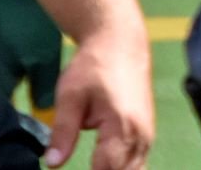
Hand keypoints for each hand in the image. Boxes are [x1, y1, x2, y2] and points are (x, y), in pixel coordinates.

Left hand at [45, 20, 152, 169]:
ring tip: (93, 163)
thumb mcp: (70, 96)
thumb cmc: (94, 65)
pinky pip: (139, 161)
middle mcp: (141, 135)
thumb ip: (63, 132)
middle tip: (86, 164)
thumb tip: (53, 164)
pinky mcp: (147, 131)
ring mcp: (147, 134)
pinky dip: (124, 168)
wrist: (121, 42)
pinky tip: (106, 166)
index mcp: (122, 127)